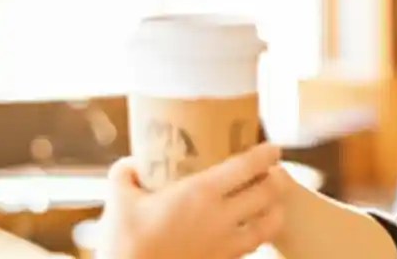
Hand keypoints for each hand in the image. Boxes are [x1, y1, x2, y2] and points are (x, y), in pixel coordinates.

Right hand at [96, 142, 287, 258]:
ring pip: (270, 225)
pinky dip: (259, 235)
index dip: (267, 154)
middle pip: (268, 193)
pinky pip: (253, 248)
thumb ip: (125, 173)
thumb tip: (133, 163)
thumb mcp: (118, 199)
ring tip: (272, 202)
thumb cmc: (124, 243)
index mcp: (200, 193)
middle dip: (278, 179)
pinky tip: (250, 230)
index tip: (273, 148)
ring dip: (276, 209)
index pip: (248, 167)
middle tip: (274, 171)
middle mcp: (220, 218)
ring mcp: (225, 246)